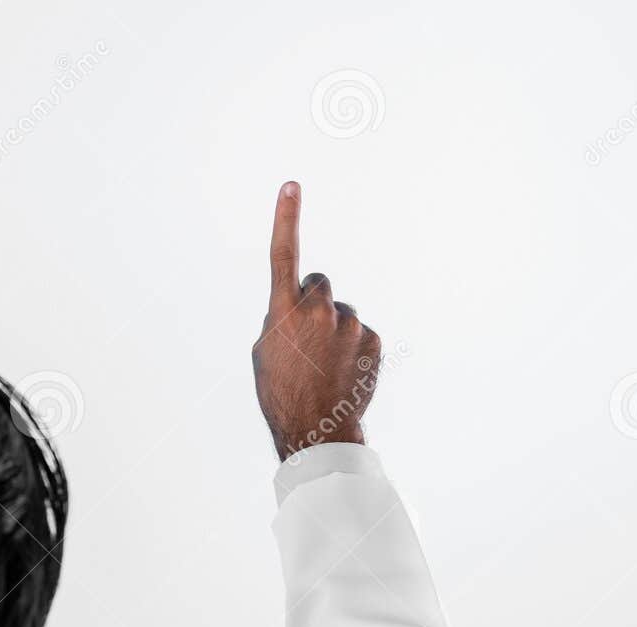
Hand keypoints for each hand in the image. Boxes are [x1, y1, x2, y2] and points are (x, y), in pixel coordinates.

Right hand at [252, 181, 382, 459]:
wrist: (315, 429)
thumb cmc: (280, 393)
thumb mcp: (264, 353)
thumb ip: (278, 320)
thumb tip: (297, 307)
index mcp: (284, 312)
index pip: (284, 255)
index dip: (286, 218)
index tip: (291, 186)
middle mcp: (319, 310)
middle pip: (318, 285)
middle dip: (312, 302)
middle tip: (305, 337)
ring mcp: (349, 324)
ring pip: (339, 311)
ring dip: (332, 329)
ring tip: (323, 365)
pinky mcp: (371, 339)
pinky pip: (358, 331)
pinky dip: (351, 347)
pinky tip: (341, 372)